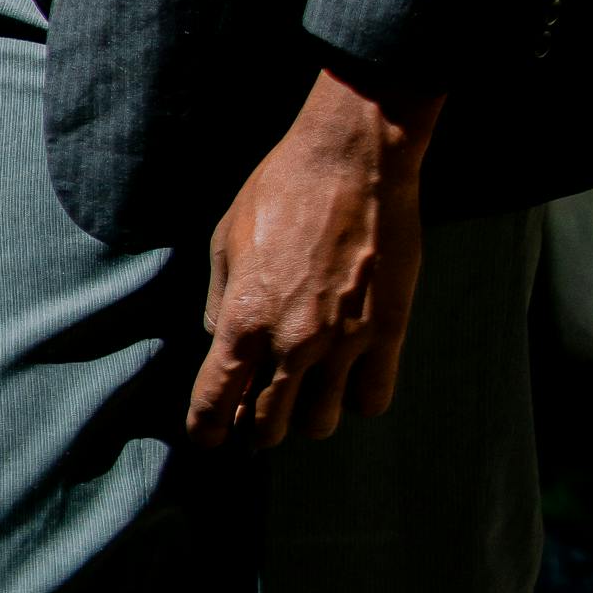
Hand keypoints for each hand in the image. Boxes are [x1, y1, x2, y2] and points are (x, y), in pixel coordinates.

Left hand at [186, 65, 441, 451]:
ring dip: (307, 413)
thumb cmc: (281, 187)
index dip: (205, 428)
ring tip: (306, 388)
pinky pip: (371, 400)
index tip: (206, 434)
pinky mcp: (386, 333)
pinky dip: (357, 396)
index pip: (214, 404)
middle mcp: (291, 342)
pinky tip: (350, 374)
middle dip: (255, 425)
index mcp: (243, 318)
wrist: (352, 157)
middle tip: (257, 408)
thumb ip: (218, 300)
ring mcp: (342, 343)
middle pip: (267, 428)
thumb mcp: (226, 236)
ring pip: (319, 425)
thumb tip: (220, 346)